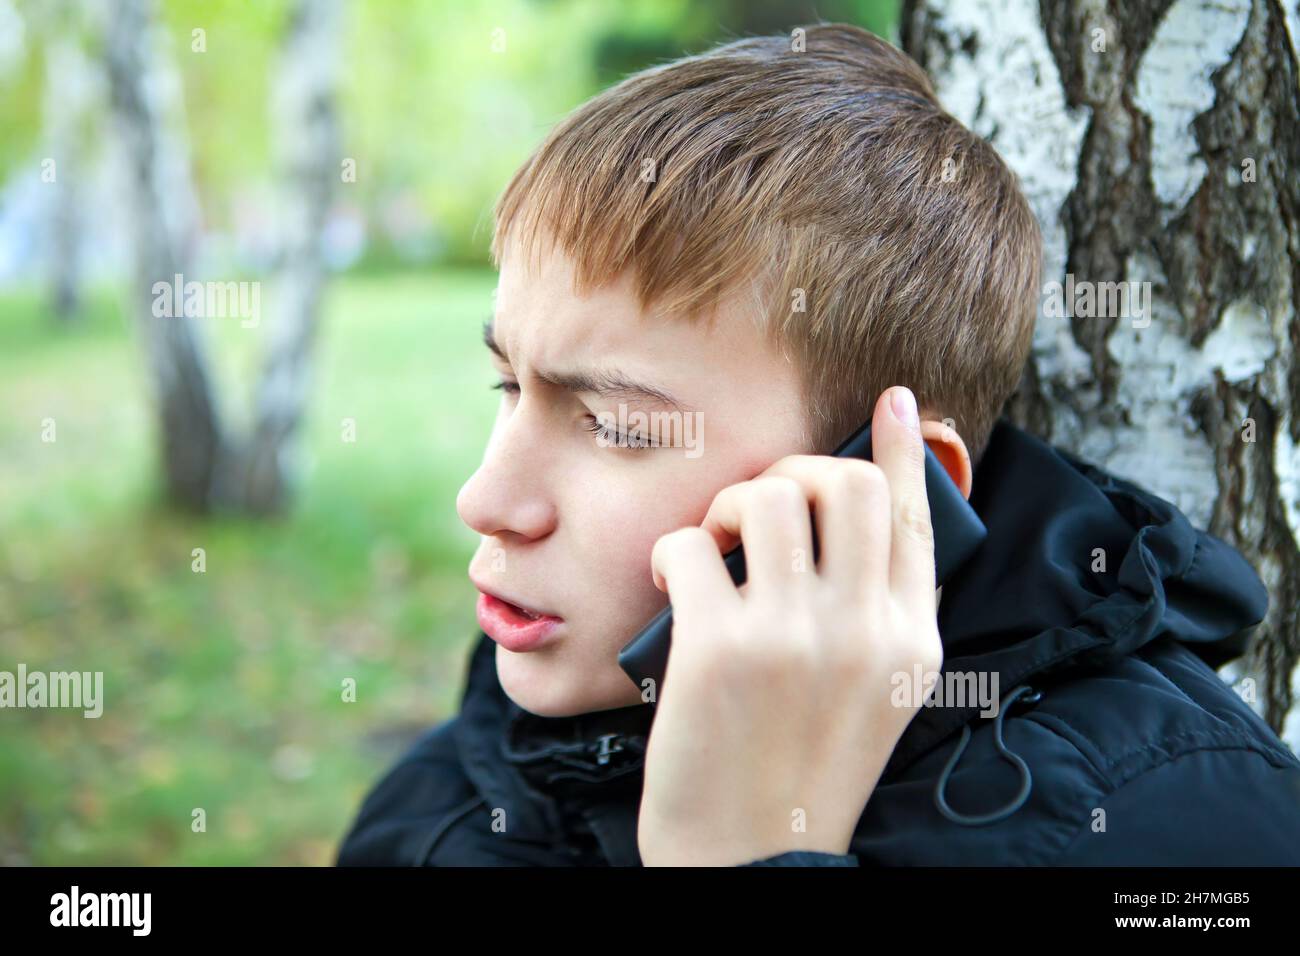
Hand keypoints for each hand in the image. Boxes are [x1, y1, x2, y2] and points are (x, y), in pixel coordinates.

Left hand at [637, 385, 942, 865]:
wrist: (753, 860)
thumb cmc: (805, 768)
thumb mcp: (877, 694)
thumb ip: (883, 610)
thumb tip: (872, 517)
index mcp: (910, 641)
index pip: (918, 517)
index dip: (904, 449)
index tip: (894, 401)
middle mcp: (863, 630)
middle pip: (847, 485)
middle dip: (798, 471)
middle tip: (762, 505)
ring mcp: (792, 637)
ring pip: (767, 497)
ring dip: (730, 502)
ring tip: (716, 543)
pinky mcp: (718, 650)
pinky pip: (691, 544)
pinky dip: (673, 550)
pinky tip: (672, 585)